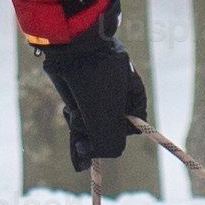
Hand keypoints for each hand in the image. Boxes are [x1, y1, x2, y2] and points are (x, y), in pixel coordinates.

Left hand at [37, 2, 145, 170]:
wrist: (68, 44)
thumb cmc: (94, 76)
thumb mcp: (105, 113)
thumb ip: (106, 143)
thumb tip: (85, 160)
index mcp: (135, 97)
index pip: (131, 131)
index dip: (116, 137)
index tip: (104, 135)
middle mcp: (119, 97)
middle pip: (108, 131)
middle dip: (94, 134)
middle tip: (82, 129)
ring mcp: (98, 95)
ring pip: (91, 127)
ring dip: (80, 129)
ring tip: (73, 114)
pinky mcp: (79, 93)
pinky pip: (79, 117)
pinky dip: (73, 122)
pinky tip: (68, 112)